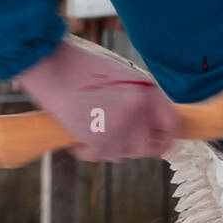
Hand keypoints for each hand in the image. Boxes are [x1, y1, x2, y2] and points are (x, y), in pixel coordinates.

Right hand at [12, 40, 181, 161]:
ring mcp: (120, 125)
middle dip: (132, 147)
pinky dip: (87, 151)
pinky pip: (99, 156)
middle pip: (147, 147)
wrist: (51, 66)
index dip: (168, 139)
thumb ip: (140, 101)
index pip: (172, 125)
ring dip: (108, 147)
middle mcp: (139, 109)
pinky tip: (78, 137)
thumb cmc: (82, 68)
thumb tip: (151, 128)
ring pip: (122, 154)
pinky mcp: (99, 138)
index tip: (161, 145)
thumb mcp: (122, 77)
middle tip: (115, 139)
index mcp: (148, 91)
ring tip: (91, 128)